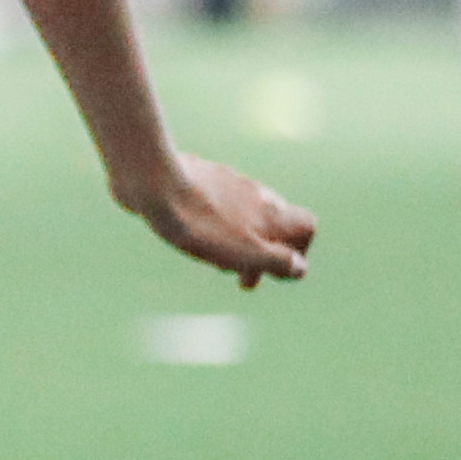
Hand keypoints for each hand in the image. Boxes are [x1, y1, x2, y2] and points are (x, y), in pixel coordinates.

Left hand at [119, 150, 315, 287]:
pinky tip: (191, 233)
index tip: (276, 271)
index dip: (299, 251)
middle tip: (243, 282)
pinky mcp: (197, 178)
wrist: (154, 185)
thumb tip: (299, 269)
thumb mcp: (245, 252)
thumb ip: (278, 261)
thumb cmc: (200, 224)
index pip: (306, 225)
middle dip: (262, 255)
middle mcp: (256, 193)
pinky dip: (213, 224)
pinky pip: (214, 205)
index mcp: (271, 211)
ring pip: (244, 215)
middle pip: (273, 224)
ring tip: (216, 262)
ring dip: (237, 240)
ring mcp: (226, 182)